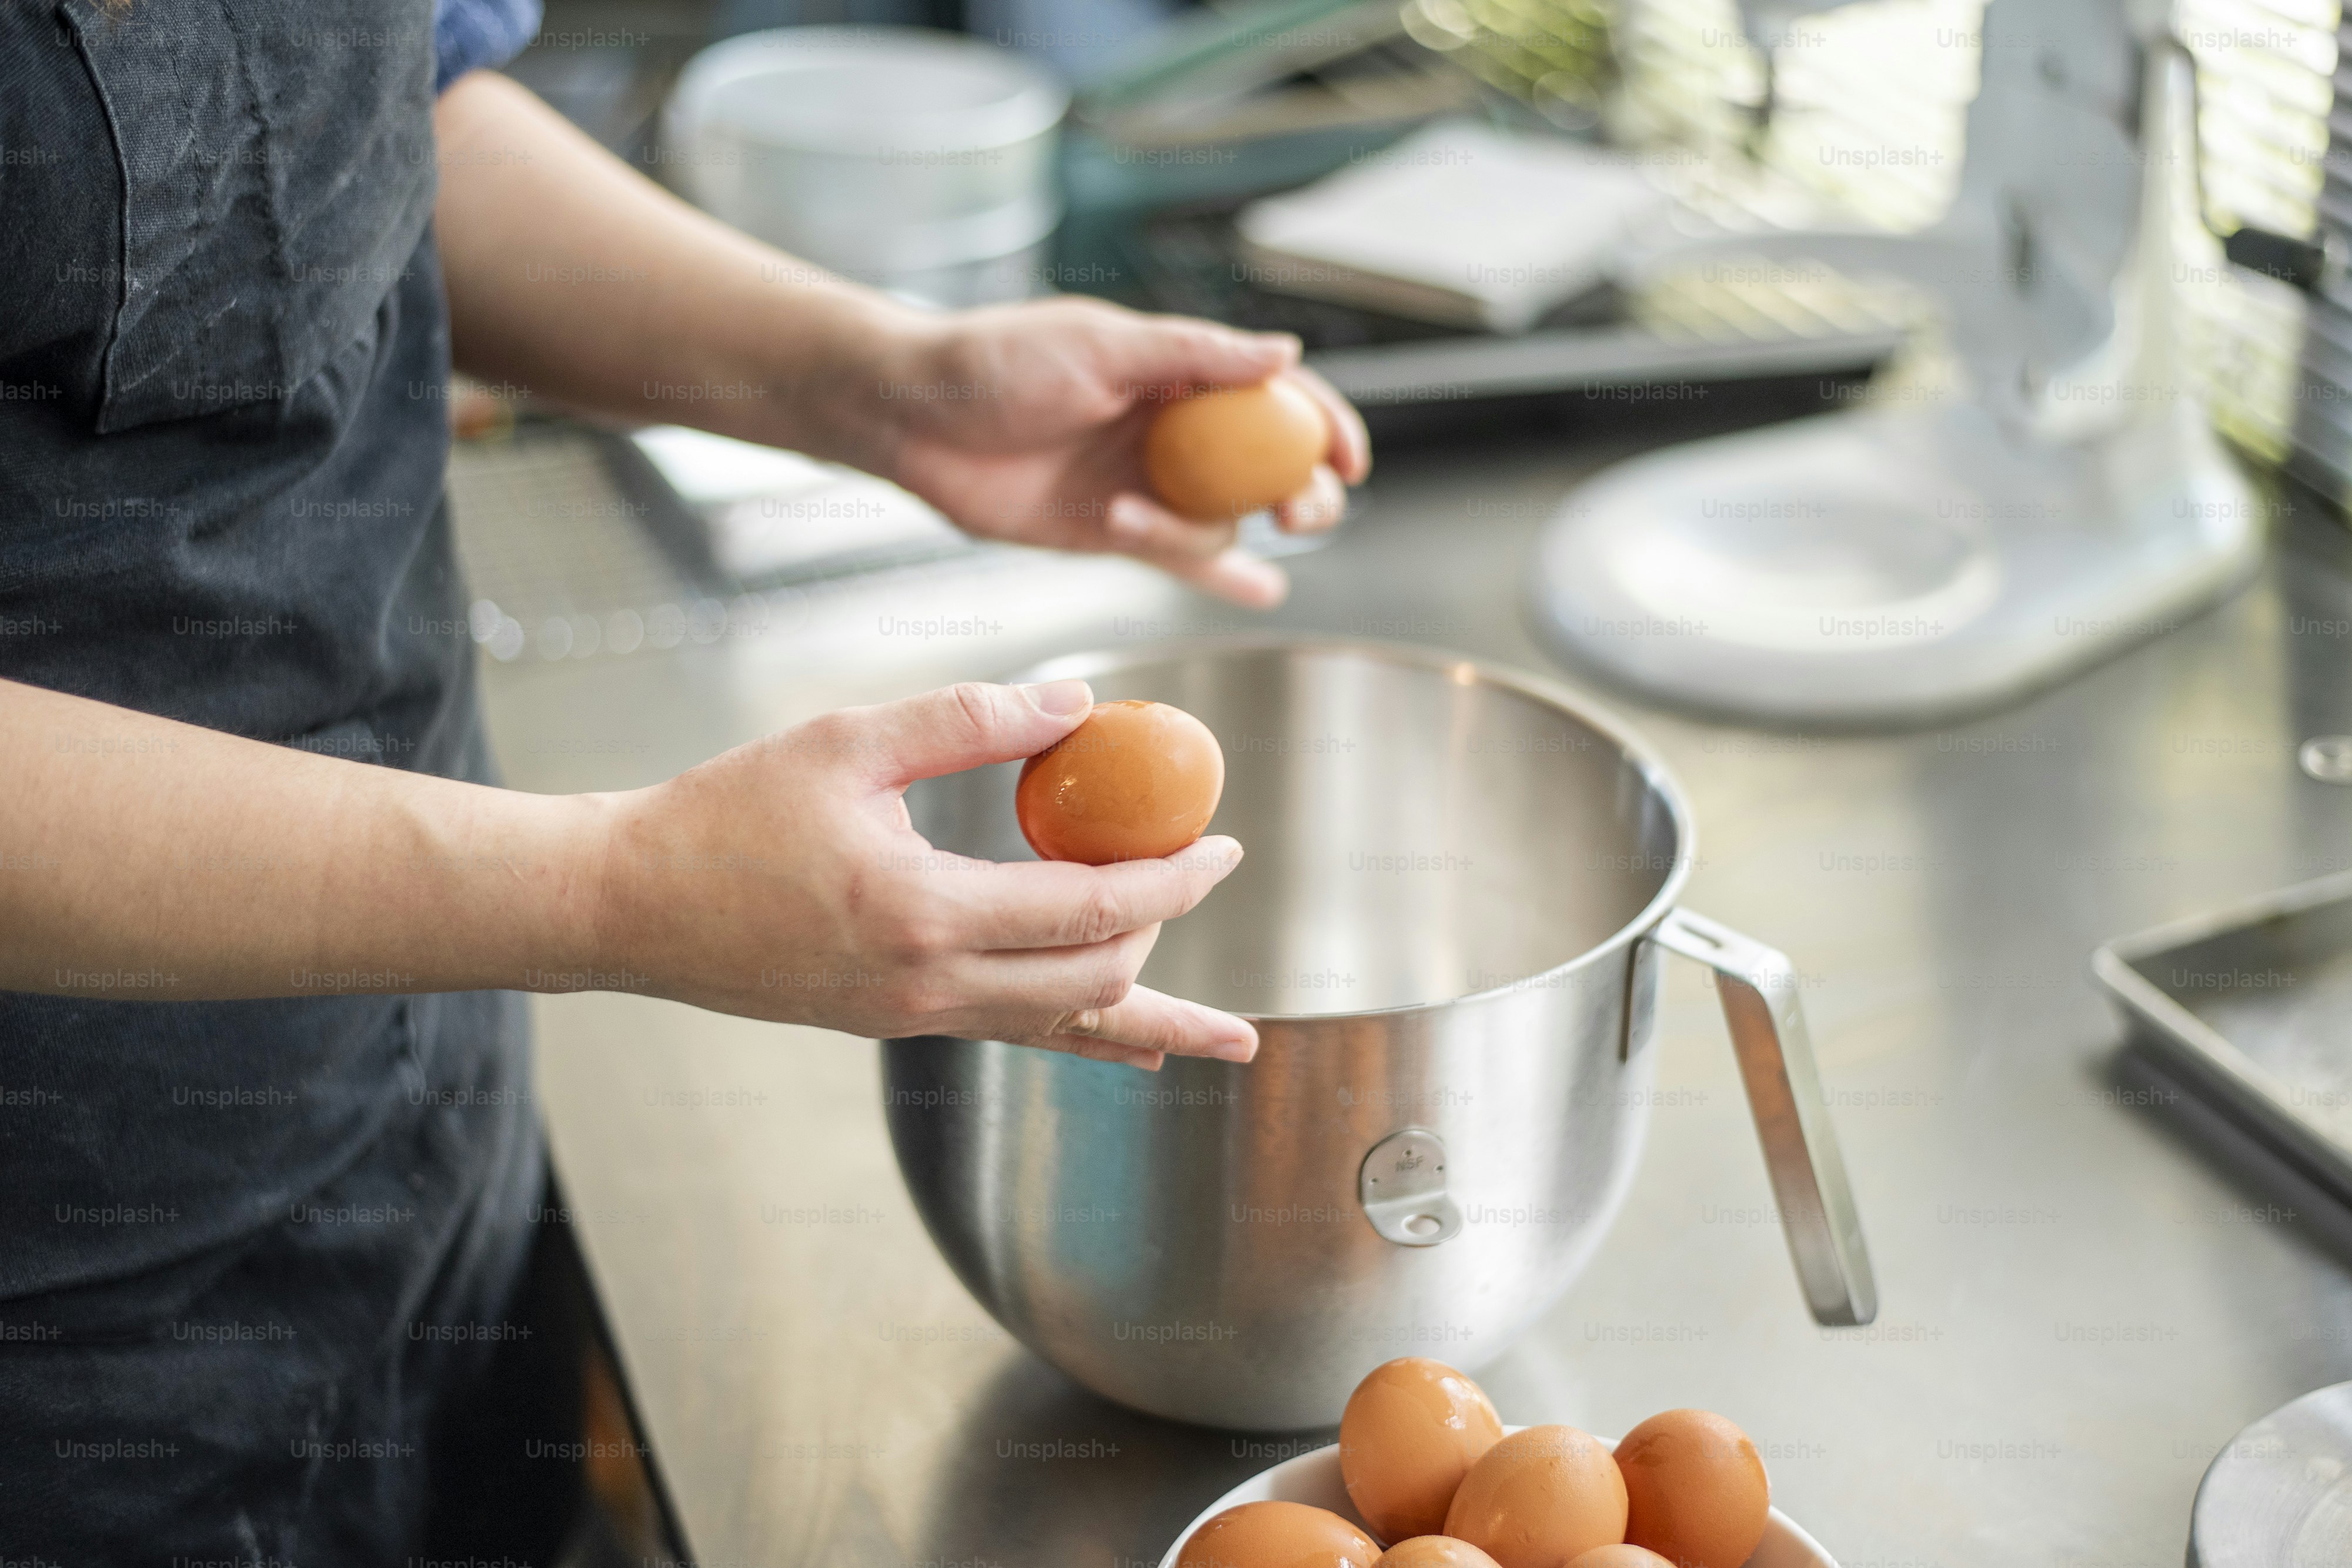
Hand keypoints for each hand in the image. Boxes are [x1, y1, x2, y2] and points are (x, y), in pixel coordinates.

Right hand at [592, 679, 1256, 1070]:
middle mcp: (928, 986)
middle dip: (1167, 929)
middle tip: (1206, 868)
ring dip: (1150, 1021)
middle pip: (1095, 978)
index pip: (1092, 908)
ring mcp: (912, 1017)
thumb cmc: (726, 814)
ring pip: (1064, 1028)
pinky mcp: (895, 1023)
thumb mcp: (849, 742)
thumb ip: (969, 719)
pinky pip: (1014, 1034)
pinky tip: (1132, 1047)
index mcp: (922, 913)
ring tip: (1226, 1038)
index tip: (1225, 845)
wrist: (630, 904)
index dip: (1174, 881)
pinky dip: (1084, 1039)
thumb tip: (1079, 701)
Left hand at [875, 297, 1371, 607]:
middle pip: (1270, 466)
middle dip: (1300, 490)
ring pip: (1223, 519)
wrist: (913, 417)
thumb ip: (1195, 356)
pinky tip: (1264, 590)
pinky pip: (1183, 559)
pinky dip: (1223, 576)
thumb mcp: (1101, 345)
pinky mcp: (1113, 531)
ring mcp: (1147, 482)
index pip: (1277, 396)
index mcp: (1179, 371)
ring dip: (1201, 531)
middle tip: (1295, 511)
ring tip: (1129, 518)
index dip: (1325, 424)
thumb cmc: (994, 361)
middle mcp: (1173, 428)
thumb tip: (1286, 355)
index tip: (1348, 458)